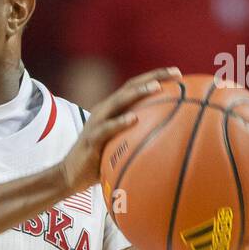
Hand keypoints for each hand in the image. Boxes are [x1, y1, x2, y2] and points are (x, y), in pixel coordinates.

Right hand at [60, 67, 176, 192]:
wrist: (70, 176)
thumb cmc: (99, 162)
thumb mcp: (120, 146)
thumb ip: (138, 138)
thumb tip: (170, 143)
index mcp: (112, 110)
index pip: (135, 87)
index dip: (156, 77)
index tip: (179, 74)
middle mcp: (104, 111)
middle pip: (130, 87)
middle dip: (154, 77)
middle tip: (175, 73)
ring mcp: (96, 123)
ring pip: (118, 101)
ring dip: (138, 93)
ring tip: (157, 87)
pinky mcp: (91, 139)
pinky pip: (106, 129)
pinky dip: (119, 122)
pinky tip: (134, 119)